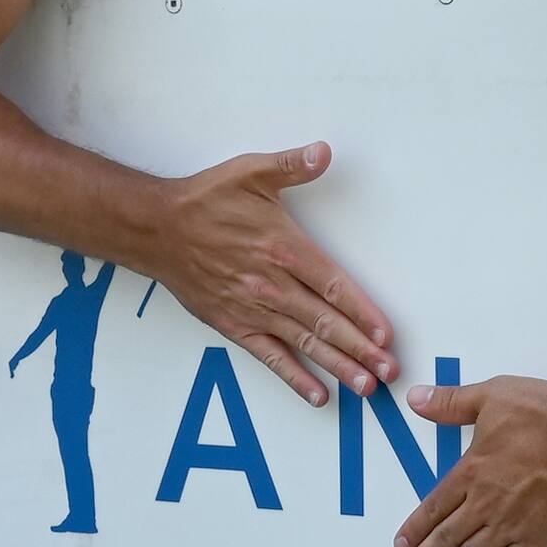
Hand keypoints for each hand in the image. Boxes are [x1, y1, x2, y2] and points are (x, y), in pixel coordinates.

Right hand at [152, 141, 394, 401]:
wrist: (156, 230)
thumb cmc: (206, 199)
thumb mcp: (250, 172)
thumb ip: (291, 165)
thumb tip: (324, 151)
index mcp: (283, 248)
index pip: (333, 285)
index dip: (363, 312)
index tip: (386, 333)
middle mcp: (271, 284)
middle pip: (325, 322)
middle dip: (361, 349)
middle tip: (390, 371)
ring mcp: (252, 309)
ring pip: (303, 343)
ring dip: (337, 366)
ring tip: (366, 387)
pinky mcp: (233, 324)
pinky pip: (268, 356)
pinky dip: (294, 377)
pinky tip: (318, 395)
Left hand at [392, 375, 546, 546]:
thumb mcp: (495, 394)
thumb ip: (453, 402)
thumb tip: (417, 399)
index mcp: (473, 470)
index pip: (434, 507)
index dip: (416, 528)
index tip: (402, 545)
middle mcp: (487, 502)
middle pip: (445, 537)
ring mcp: (513, 524)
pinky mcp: (541, 539)